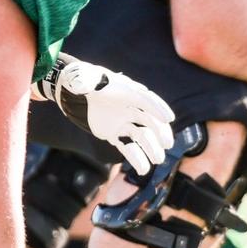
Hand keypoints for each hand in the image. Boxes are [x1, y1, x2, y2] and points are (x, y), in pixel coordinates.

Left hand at [46, 58, 171, 175]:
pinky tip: (143, 169)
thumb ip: (85, 82)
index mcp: (126, 92)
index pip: (145, 99)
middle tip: (167, 144)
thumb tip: (81, 85)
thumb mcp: (84, 78)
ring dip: (151, 147)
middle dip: (159, 131)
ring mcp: (123, 121)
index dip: (157, 108)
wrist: (78, 91)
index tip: (168, 118)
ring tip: (158, 160)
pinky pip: (126, 146)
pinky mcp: (114, 133)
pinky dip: (135, 157)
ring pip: (141, 136)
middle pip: (149, 120)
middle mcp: (129, 107)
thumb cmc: (84, 80)